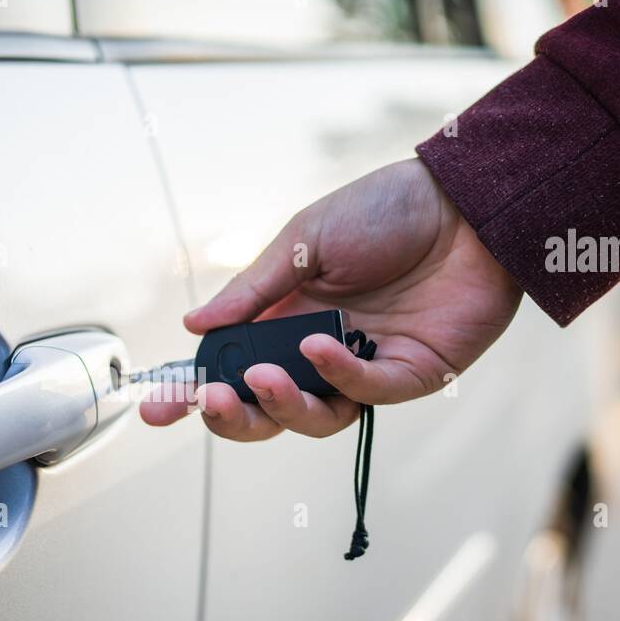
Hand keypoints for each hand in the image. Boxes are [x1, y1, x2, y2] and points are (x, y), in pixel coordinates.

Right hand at [140, 158, 522, 440]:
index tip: (155, 408)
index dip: (193, 391)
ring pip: (312, 417)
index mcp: (285, 318)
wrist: (464, 202)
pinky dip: (335, 377)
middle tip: (210, 401)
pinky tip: (317, 348)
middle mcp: (319, 350)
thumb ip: (252, 289)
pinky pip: (365, 395)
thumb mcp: (304, 240)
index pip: (232, 367)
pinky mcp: (410, 375)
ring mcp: (364, 367)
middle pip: (266, 408)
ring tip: (262, 378)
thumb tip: (194, 327)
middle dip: (230, 416)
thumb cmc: (386, 210)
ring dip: (279, 405)